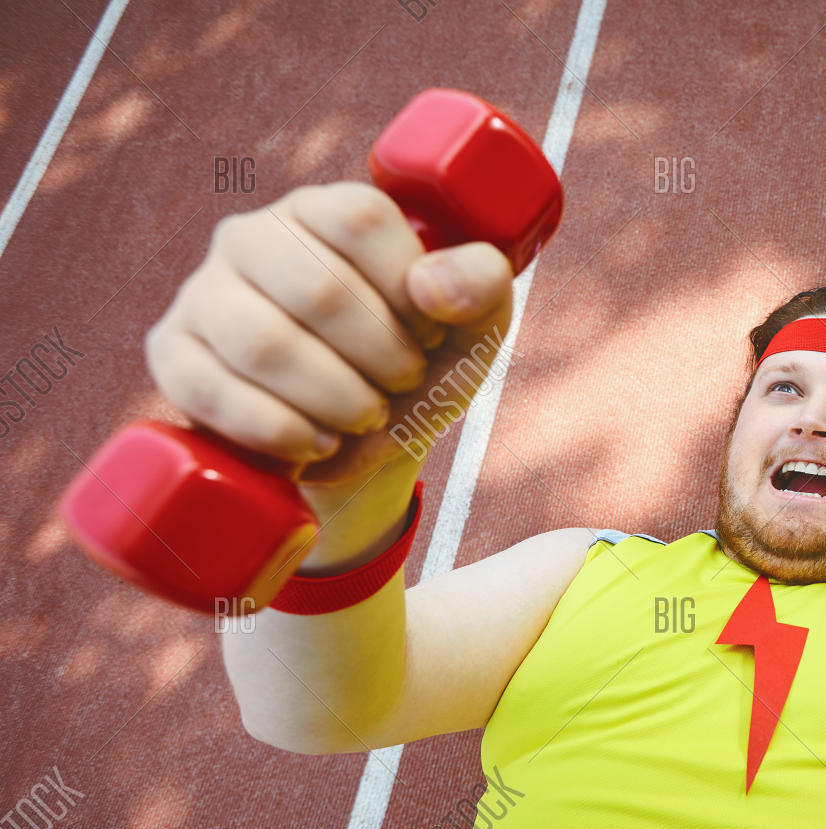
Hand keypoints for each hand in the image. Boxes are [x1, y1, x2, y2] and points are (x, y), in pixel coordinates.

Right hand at [145, 181, 513, 490]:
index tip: (433, 333)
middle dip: (381, 355)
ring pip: (262, 342)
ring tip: (366, 416)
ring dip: (335, 397)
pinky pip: (210, 390)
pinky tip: (316, 442)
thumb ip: (481, 288)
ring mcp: (204, 294)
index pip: (360, 218)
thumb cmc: (417, 370)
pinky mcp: (173, 355)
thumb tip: (432, 285)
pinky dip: (279, 430)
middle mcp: (253, 236)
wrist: (361, 449)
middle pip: (317, 286)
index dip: (408, 288)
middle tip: (404, 383)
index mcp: (324, 211)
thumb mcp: (471, 331)